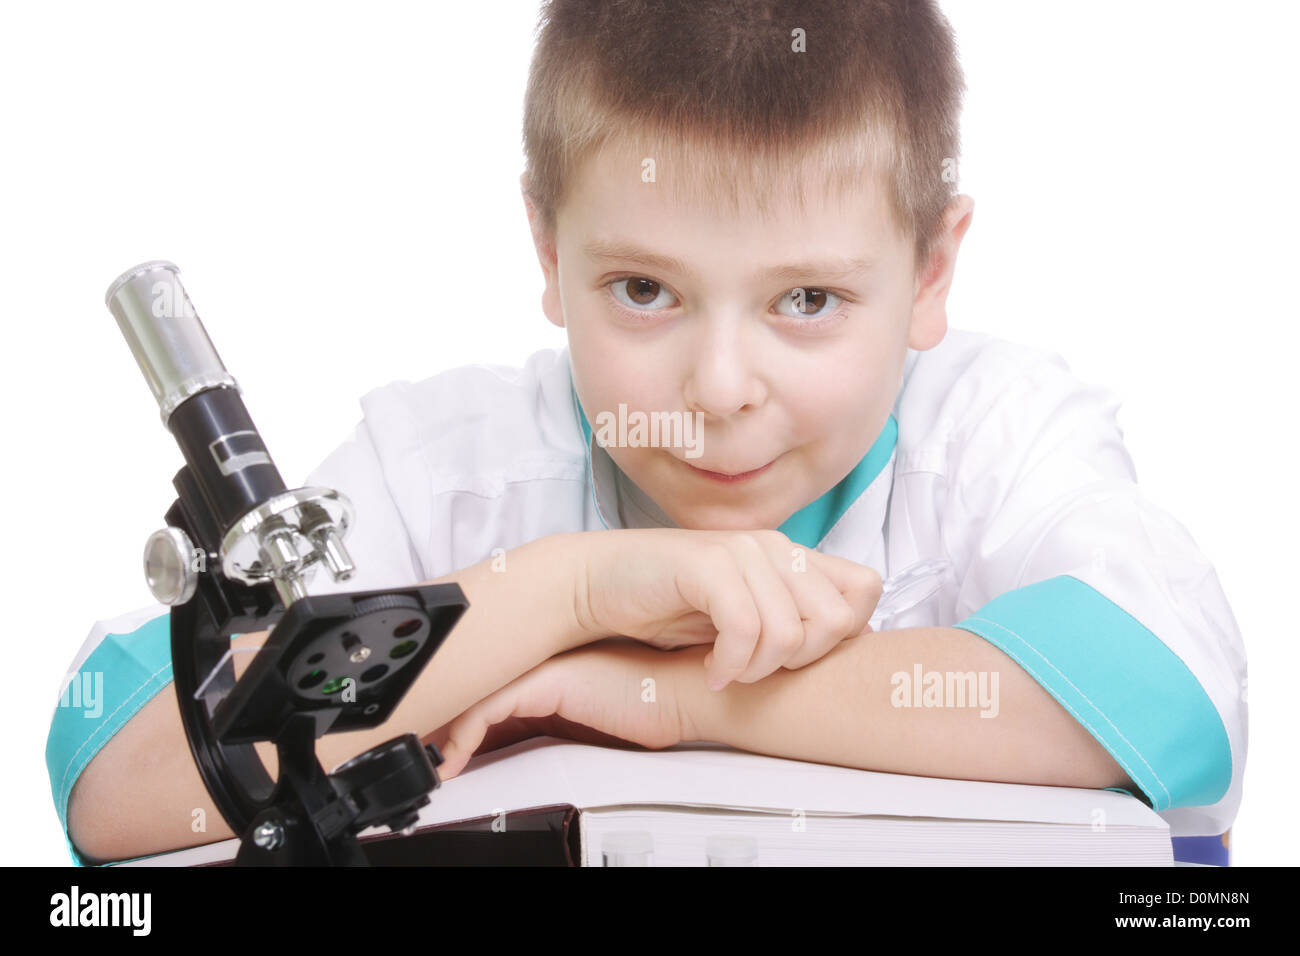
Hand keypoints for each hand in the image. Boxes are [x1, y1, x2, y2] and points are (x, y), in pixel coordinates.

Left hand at [436, 640, 689, 779]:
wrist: (684, 693)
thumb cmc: (657, 706)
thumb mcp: (600, 723)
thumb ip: (563, 731)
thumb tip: (528, 759)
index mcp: (553, 674)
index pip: (491, 693)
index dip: (460, 719)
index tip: (439, 747)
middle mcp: (541, 667)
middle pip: (476, 691)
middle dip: (441, 720)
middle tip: (416, 750)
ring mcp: (540, 671)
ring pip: (472, 697)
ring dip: (444, 730)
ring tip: (427, 762)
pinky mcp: (543, 683)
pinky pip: (483, 710)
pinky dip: (460, 738)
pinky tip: (451, 763)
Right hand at [577, 528, 881, 688]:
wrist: (598, 585)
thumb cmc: (670, 606)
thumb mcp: (745, 615)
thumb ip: (793, 619)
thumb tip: (856, 640)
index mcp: (790, 555)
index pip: (866, 589)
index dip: (844, 635)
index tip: (796, 658)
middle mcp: (774, 546)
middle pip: (836, 620)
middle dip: (799, 662)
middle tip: (755, 670)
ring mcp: (741, 550)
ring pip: (790, 632)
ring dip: (757, 668)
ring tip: (727, 670)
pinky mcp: (707, 564)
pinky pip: (745, 629)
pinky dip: (729, 664)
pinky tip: (710, 672)